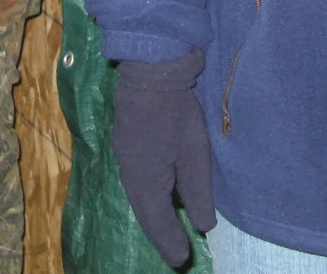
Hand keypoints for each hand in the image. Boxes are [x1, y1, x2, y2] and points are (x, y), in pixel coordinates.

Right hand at [112, 52, 214, 267]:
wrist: (149, 72)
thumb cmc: (176, 113)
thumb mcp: (195, 154)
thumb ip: (198, 192)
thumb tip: (202, 225)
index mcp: (146, 182)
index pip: (158, 222)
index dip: (171, 242)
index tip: (182, 260)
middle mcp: (130, 175)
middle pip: (145, 213)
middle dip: (161, 234)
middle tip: (176, 253)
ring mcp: (124, 158)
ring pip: (139, 197)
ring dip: (154, 215)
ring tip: (169, 229)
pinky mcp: (126, 143)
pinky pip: (137, 181)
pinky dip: (149, 196)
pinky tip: (160, 193)